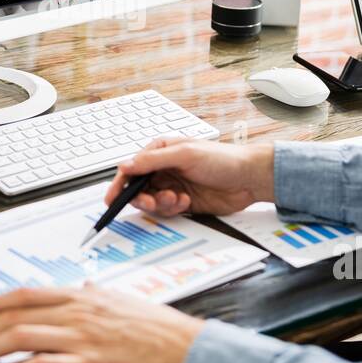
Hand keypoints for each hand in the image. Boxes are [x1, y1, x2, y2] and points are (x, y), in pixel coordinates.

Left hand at [0, 286, 204, 362]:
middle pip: (15, 316)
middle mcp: (77, 313)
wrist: (187, 351)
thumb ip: (97, 296)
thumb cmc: (159, 330)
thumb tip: (83, 287)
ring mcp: (81, 338)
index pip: (28, 294)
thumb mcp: (123, 301)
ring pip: (21, 337)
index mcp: (83, 297)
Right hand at [105, 138, 274, 216]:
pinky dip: (172, 209)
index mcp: (160, 151)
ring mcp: (172, 185)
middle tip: (152, 201)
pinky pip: (166, 210)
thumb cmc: (223, 159)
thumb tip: (126, 165)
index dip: (120, 183)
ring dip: (160, 203)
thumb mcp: (185, 155)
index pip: (131, 168)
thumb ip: (152, 161)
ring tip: (176, 198)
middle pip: (138, 187)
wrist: (249, 178)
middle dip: (142, 197)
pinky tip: (186, 201)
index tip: (112, 198)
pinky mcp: (182, 201)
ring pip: (151, 201)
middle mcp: (164, 168)